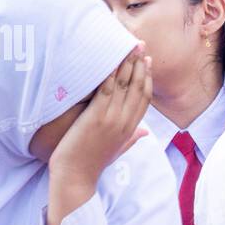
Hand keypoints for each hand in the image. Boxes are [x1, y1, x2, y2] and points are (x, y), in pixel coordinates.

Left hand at [49, 44, 152, 188]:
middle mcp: (125, 122)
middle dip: (140, 64)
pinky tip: (110, 60)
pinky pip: (105, 90)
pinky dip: (109, 73)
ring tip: (129, 46)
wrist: (77, 178)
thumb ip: (132, 139)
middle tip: (140, 46)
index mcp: (131, 129)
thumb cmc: (93, 165)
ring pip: (124, 85)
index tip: (148, 62)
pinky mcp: (96, 117)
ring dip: (127, 64)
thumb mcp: (117, 150)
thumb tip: (145, 133)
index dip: (147, 78)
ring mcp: (112, 119)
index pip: (144, 98)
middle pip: (137, 87)